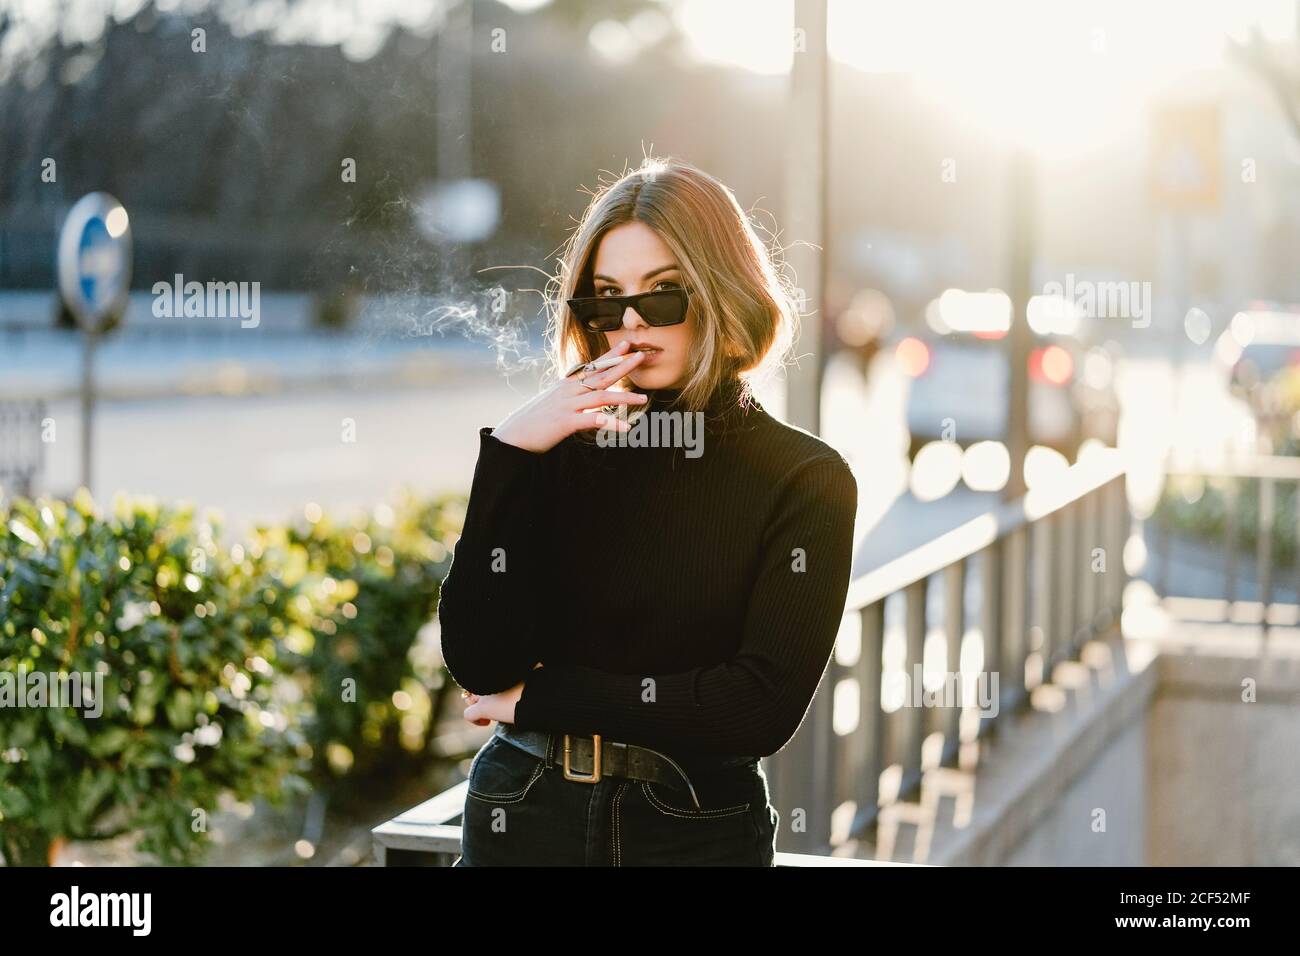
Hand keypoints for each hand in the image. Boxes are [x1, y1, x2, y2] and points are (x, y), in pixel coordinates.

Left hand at [462, 662, 543, 726]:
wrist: (539, 697)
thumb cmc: (538, 684)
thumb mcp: (529, 669)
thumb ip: (523, 667)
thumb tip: (531, 666)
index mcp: (496, 667)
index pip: (484, 672)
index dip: (492, 683)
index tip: (502, 690)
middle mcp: (487, 677)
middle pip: (475, 685)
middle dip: (483, 695)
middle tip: (498, 703)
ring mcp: (484, 692)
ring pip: (470, 699)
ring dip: (479, 705)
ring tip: (492, 712)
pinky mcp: (483, 708)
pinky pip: (469, 715)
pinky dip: (477, 720)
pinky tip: (486, 723)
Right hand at [489, 340, 648, 452]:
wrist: (514, 435)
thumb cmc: (534, 420)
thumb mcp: (553, 401)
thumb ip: (571, 395)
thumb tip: (585, 393)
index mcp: (567, 385)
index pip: (592, 366)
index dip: (610, 355)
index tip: (626, 345)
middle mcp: (568, 391)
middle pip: (600, 375)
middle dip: (622, 366)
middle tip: (641, 356)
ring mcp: (567, 405)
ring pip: (601, 397)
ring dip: (623, 397)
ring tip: (642, 399)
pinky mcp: (565, 422)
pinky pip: (593, 420)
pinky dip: (610, 423)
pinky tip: (626, 428)